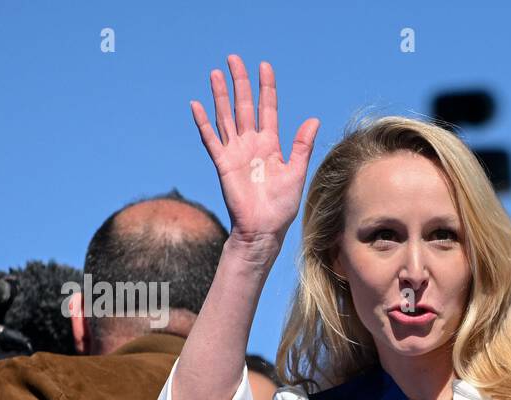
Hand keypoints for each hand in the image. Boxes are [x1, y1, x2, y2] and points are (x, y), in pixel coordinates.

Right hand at [191, 55, 319, 259]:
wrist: (263, 229)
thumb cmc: (281, 206)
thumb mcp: (296, 172)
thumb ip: (302, 145)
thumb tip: (313, 120)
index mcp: (271, 145)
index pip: (268, 109)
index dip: (266, 88)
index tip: (264, 66)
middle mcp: (251, 144)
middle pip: (244, 106)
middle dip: (240, 82)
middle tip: (234, 58)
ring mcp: (235, 152)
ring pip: (226, 117)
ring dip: (220, 95)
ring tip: (215, 73)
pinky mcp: (223, 163)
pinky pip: (211, 139)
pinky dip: (204, 123)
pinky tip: (197, 105)